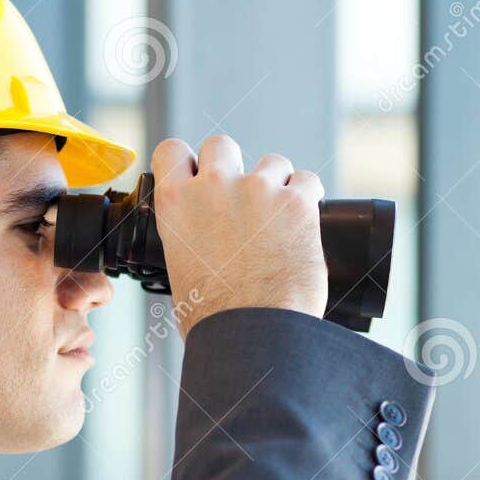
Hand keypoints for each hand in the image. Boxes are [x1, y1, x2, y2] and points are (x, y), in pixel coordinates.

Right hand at [149, 135, 326, 337]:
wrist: (254, 336)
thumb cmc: (215, 319)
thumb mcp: (180, 272)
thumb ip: (188, 241)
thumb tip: (201, 245)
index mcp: (176, 205)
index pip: (171, 151)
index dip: (187, 161)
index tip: (197, 175)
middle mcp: (213, 188)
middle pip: (220, 144)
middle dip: (232, 165)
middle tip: (242, 198)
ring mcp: (257, 191)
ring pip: (271, 161)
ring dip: (276, 183)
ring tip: (279, 219)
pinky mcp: (296, 204)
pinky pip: (307, 181)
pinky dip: (307, 197)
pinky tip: (303, 221)